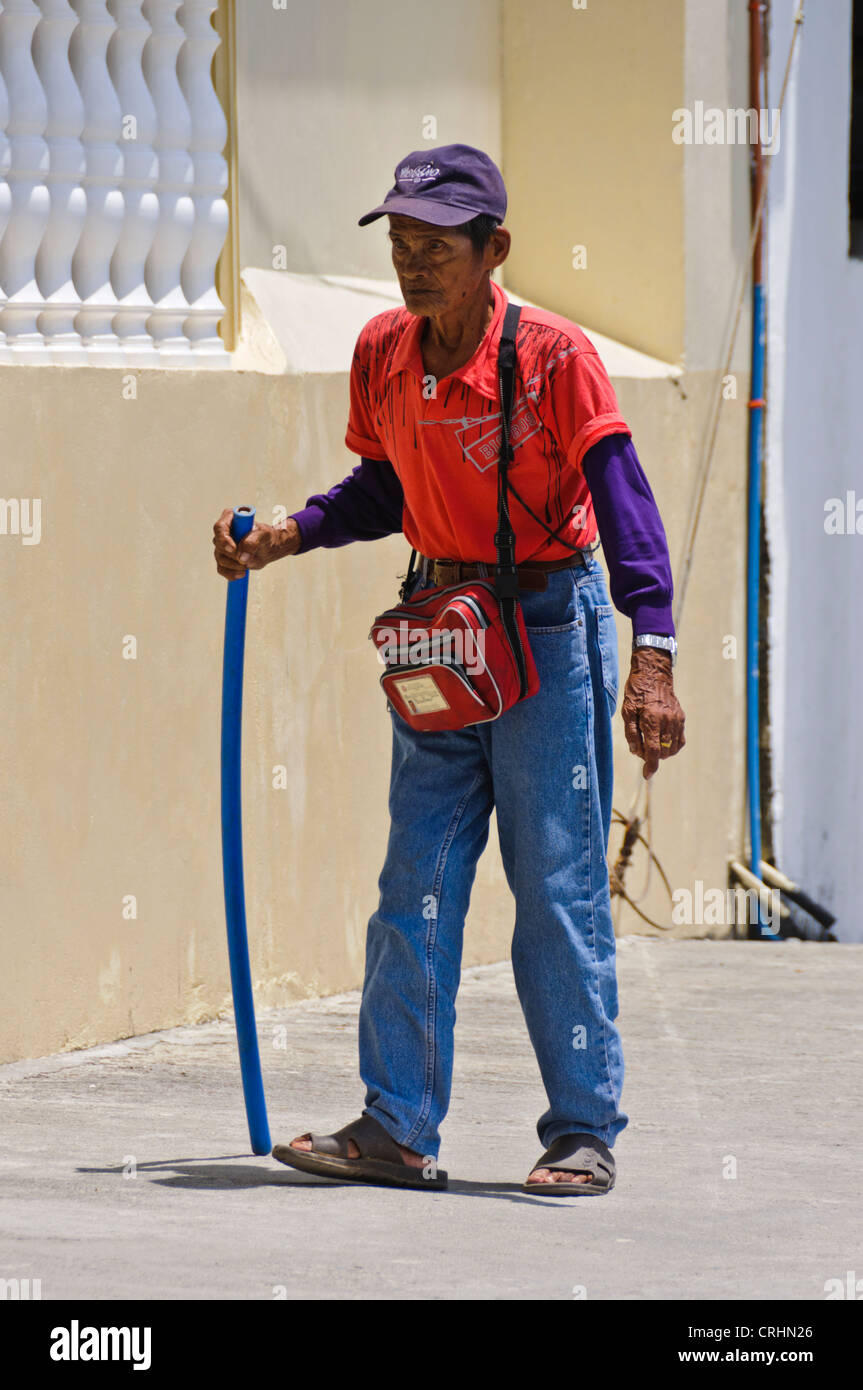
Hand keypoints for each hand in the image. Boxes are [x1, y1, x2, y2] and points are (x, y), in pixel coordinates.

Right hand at [212, 509, 300, 580]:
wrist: (269, 547)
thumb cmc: (266, 536)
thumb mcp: (264, 535)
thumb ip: (253, 542)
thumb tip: (242, 558)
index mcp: (230, 518)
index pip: (220, 528)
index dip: (224, 539)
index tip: (233, 549)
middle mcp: (223, 532)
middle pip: (218, 545)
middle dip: (232, 555)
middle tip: (246, 560)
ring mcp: (222, 545)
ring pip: (220, 558)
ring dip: (234, 565)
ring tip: (248, 565)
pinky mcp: (224, 558)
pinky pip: (221, 569)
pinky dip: (231, 574)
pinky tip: (242, 574)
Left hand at [621, 647, 685, 778]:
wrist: (654, 674)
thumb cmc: (636, 692)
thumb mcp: (627, 711)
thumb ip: (631, 734)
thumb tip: (636, 752)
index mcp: (652, 720)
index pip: (653, 751)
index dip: (650, 766)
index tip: (646, 775)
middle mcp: (667, 722)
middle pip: (663, 752)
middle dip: (652, 757)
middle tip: (640, 747)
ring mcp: (677, 720)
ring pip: (673, 748)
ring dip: (662, 752)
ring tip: (650, 741)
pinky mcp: (681, 718)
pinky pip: (680, 740)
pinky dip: (671, 746)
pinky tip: (661, 740)